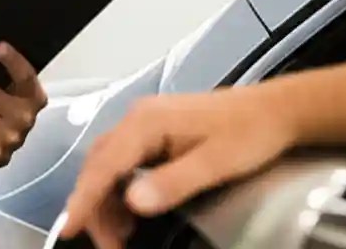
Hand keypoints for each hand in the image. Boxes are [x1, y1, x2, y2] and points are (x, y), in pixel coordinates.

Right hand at [59, 88, 296, 248]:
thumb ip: (172, 182)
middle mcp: (136, 119)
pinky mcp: (154, 132)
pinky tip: (130, 214)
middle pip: (98, 165)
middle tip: (108, 247)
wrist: (277, 110)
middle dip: (95, 207)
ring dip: (107, 202)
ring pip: (108, 165)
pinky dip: (120, 190)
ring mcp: (144, 124)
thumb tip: (132, 204)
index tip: (68, 229)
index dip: (83, 200)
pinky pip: (123, 162)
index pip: (104, 165)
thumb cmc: (250, 134)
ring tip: (118, 238)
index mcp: (145, 123)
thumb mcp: (216, 163)